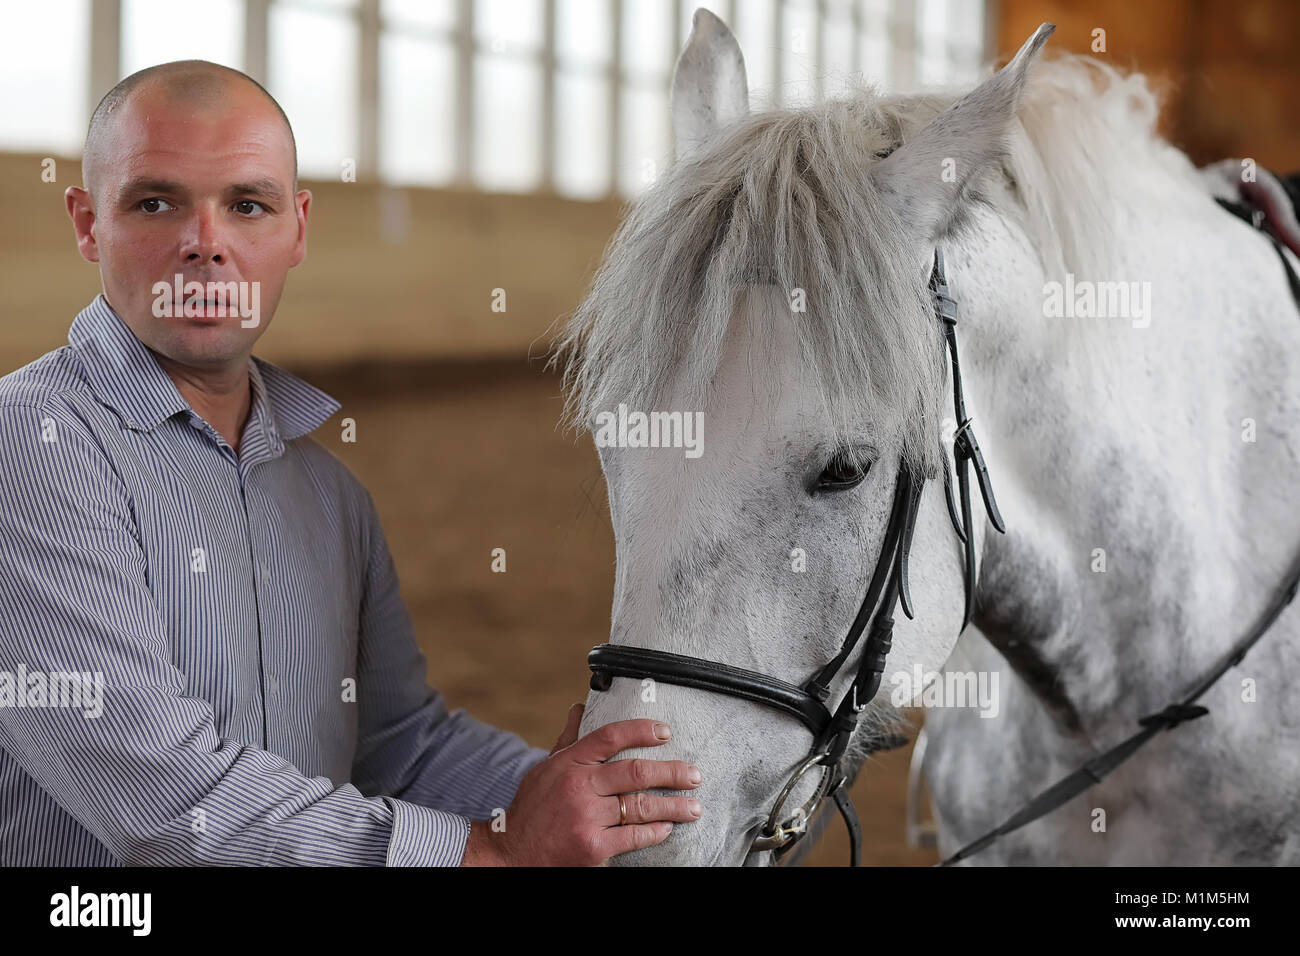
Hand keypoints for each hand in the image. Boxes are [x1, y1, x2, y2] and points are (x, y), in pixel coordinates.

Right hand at [462, 703, 702, 865]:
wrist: (510, 854)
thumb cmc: (531, 810)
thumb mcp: (545, 770)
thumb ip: (568, 740)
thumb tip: (579, 708)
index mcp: (568, 763)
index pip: (610, 737)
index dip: (641, 731)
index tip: (665, 732)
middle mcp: (578, 786)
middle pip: (635, 771)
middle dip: (672, 772)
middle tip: (695, 775)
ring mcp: (586, 817)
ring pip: (641, 806)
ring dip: (673, 806)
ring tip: (693, 807)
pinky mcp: (592, 847)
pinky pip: (633, 836)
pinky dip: (654, 832)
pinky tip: (667, 828)